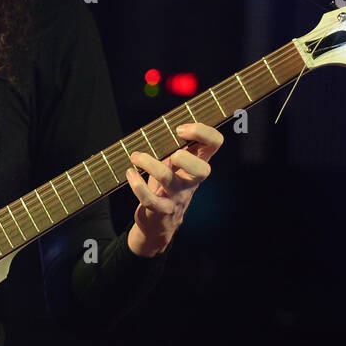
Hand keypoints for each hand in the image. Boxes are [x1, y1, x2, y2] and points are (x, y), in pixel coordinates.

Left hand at [124, 122, 222, 255]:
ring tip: (136, 156)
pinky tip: (130, 173)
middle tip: (169, 152)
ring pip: (169, 180)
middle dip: (185, 157)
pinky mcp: (162, 210)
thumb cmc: (167, 186)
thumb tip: (159, 123)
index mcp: (198, 163)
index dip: (202, 132)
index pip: (215, 143)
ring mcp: (178, 197)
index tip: (179, 129)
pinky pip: (149, 199)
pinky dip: (137, 184)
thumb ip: (174, 145)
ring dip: (149, 163)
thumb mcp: (176, 164)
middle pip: (203, 169)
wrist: (159, 222)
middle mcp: (192, 181)